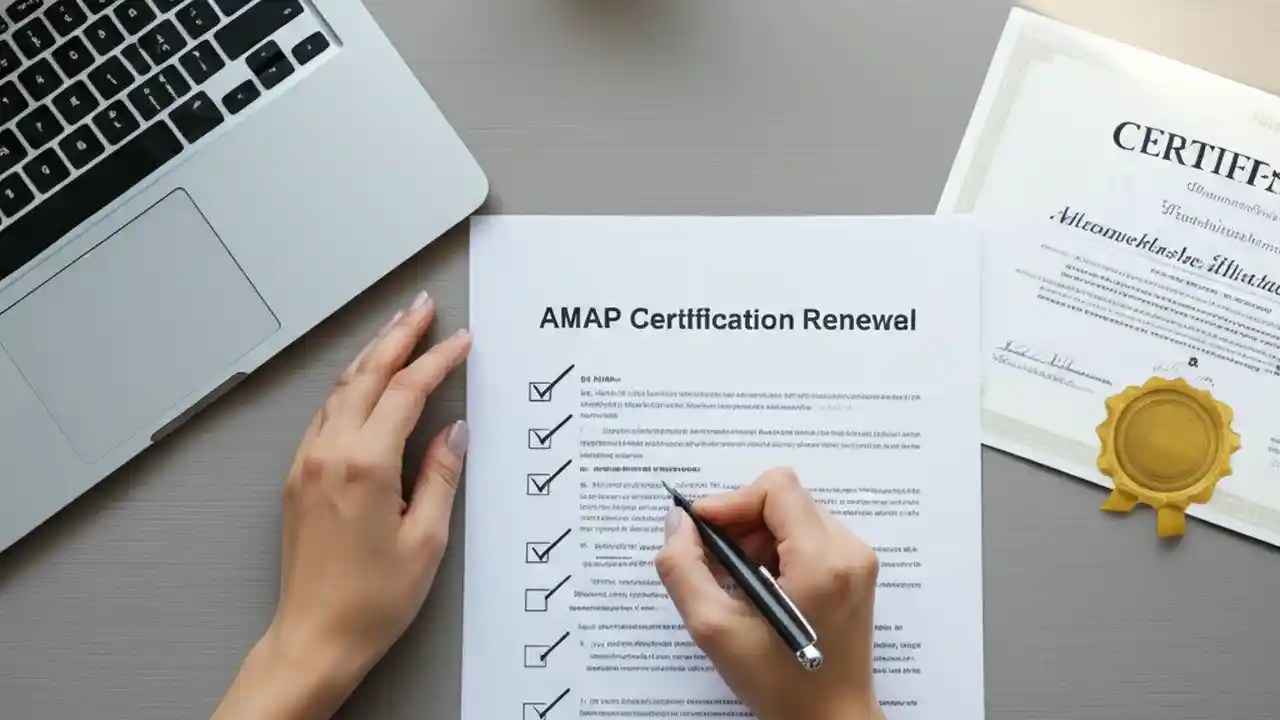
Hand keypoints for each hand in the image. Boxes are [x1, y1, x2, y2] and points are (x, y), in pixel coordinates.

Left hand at [214, 291, 471, 719]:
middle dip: (398, 336)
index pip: (407, 391)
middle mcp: (330, 454)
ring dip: (371, 354)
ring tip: (396, 330)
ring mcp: (308, 463)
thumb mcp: (426, 539)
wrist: (314, 638)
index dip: (437, 361)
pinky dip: (350, 386)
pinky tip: (363, 382)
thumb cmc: (370, 600)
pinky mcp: (299, 478)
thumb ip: (440, 475)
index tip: (460, 342)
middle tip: (422, 307)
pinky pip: (325, 414)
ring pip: (341, 389)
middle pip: (367, 374)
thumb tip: (454, 432)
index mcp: (365, 464)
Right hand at [655, 469, 883, 719]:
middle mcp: (849, 551)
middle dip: (742, 522)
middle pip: (785, 499)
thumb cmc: (778, 684)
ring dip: (758, 537)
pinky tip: (762, 586)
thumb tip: (678, 523)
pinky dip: (778, 549)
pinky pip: (810, 535)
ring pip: (795, 515)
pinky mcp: (856, 572)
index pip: (776, 488)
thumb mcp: (715, 630)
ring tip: (739, 580)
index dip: (732, 501)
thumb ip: (684, 569)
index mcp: (822, 561)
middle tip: (716, 561)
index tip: (701, 530)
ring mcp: (857, 560)